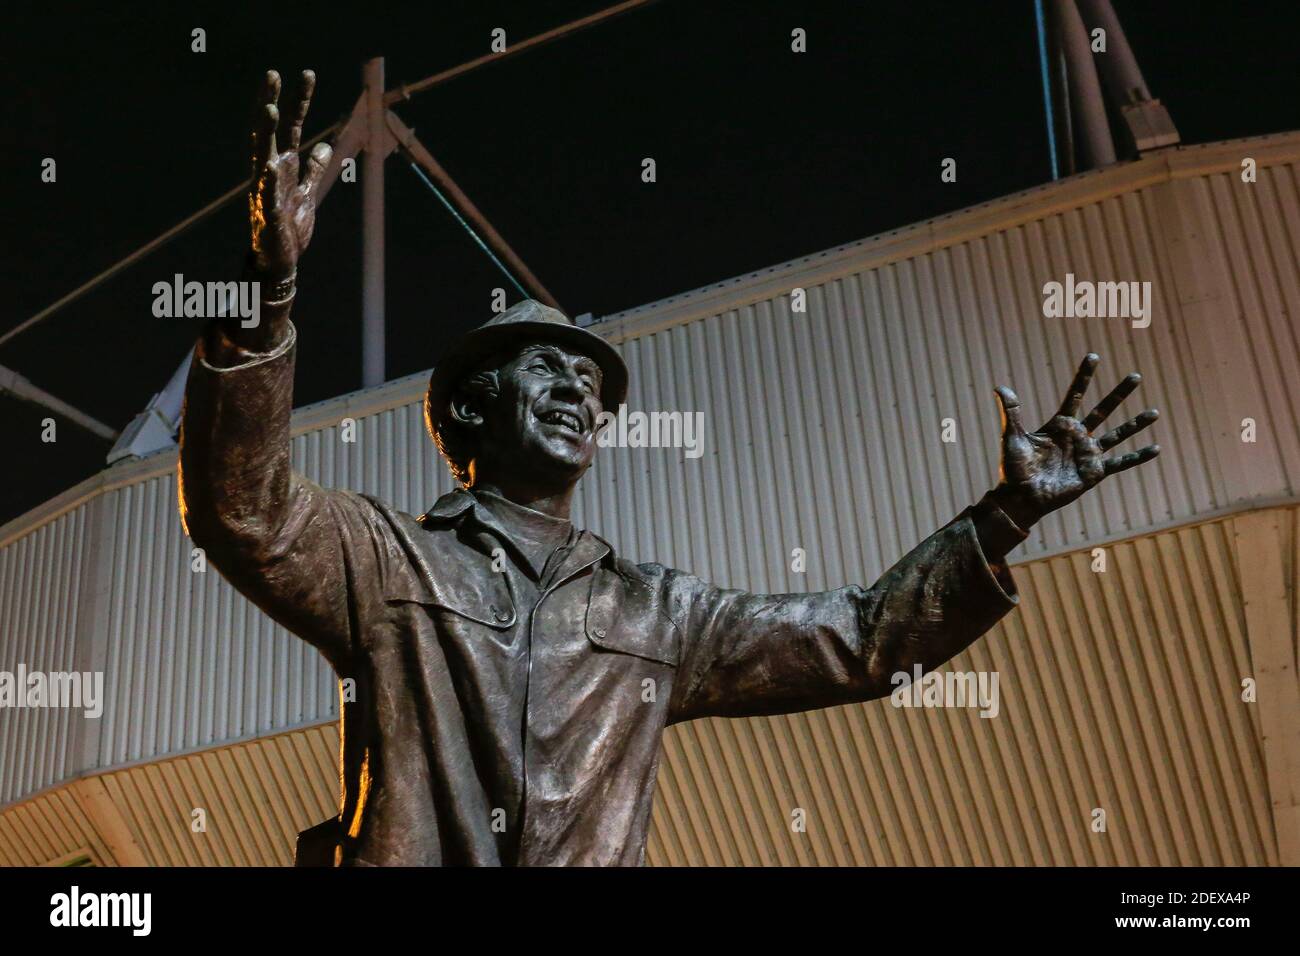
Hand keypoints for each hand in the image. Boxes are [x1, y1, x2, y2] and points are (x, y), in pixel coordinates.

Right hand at [248, 70, 331, 280]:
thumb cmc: (290, 227)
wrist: (281, 261)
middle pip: (270, 132)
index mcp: (284, 166)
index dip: (299, 102)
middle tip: (271, 74)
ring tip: (267, 107)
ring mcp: (266, 190)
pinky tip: (269, 166)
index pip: (292, 127)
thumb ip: (314, 170)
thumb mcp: (308, 193)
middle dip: (270, 102)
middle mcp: (271, 172)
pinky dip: (268, 181)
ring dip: (264, 131)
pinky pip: (266, 194)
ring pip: (262, 154)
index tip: (305, 75)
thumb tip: (322, 146)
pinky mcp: (267, 213)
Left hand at [990, 353, 1159, 528]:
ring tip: (1155, 412)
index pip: (1076, 394)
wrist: (1021, 497)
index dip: (1084, 376)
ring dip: (1136, 423)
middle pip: (1104, 409)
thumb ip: (1011, 412)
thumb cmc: (1014, 468)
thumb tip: (999, 387)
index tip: (1093, 356)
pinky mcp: (1094, 471)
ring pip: (1118, 434)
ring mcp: (1088, 453)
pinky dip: (1138, 456)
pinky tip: (1156, 449)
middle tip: (1135, 376)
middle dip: (1119, 393)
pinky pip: (1121, 462)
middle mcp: (1077, 436)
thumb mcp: (1012, 437)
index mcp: (1059, 425)